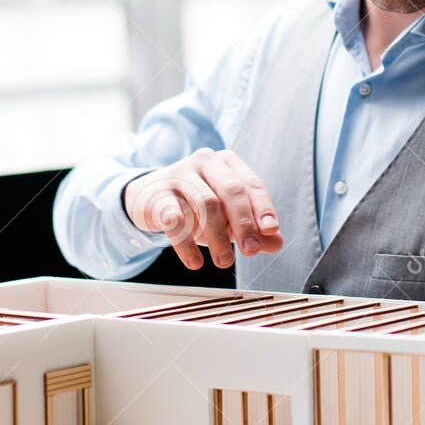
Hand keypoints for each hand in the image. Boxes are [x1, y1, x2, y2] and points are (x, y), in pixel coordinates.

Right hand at [123, 149, 283, 269]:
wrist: (148, 197)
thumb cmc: (194, 204)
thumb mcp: (226, 216)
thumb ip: (252, 227)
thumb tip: (276, 243)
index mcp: (227, 162)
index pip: (251, 184)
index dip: (263, 207)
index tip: (271, 230)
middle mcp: (205, 162)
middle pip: (231, 190)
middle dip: (244, 222)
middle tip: (251, 250)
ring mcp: (180, 175)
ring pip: (205, 203)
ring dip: (218, 236)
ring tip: (224, 262)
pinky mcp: (157, 194)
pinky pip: (174, 218)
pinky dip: (186, 244)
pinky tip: (195, 262)